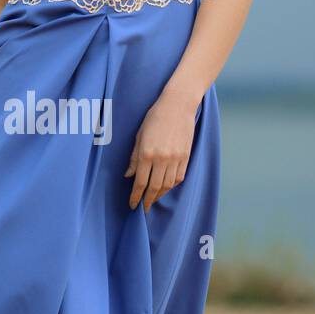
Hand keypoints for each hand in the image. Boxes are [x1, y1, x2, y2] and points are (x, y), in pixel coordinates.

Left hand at [124, 87, 200, 211]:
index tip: (133, 205)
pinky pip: (178, 178)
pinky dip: (171, 186)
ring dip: (159, 195)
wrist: (178, 105)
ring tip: (153, 199)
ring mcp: (175, 158)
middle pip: (154, 187)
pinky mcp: (186, 157)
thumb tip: (128, 176)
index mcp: (147, 153)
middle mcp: (161, 159)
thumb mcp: (139, 135)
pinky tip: (165, 188)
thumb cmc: (155, 117)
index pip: (140, 182)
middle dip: (147, 200)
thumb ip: (134, 158)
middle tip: (143, 208)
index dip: (136, 196)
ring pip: (167, 185)